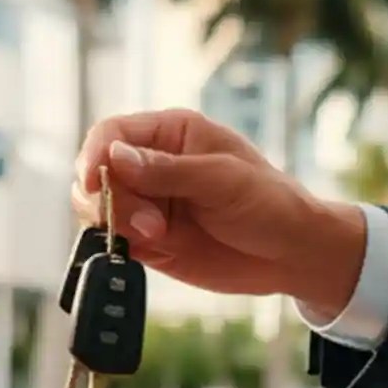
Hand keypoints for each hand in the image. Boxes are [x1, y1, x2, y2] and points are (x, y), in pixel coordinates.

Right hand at [72, 109, 366, 320]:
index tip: (95, 180)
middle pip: (98, 173)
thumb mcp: (222, 180)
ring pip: (99, 208)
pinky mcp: (149, 241)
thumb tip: (114, 157)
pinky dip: (116, 246)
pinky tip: (144, 250)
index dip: (96, 154)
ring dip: (116, 223)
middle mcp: (152, 166)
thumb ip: (167, 171)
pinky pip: (114, 240)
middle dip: (109, 197)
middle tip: (148, 223)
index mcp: (171, 134)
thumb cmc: (269, 202)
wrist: (292, 253)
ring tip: (157, 236)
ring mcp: (148, 205)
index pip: (112, 133)